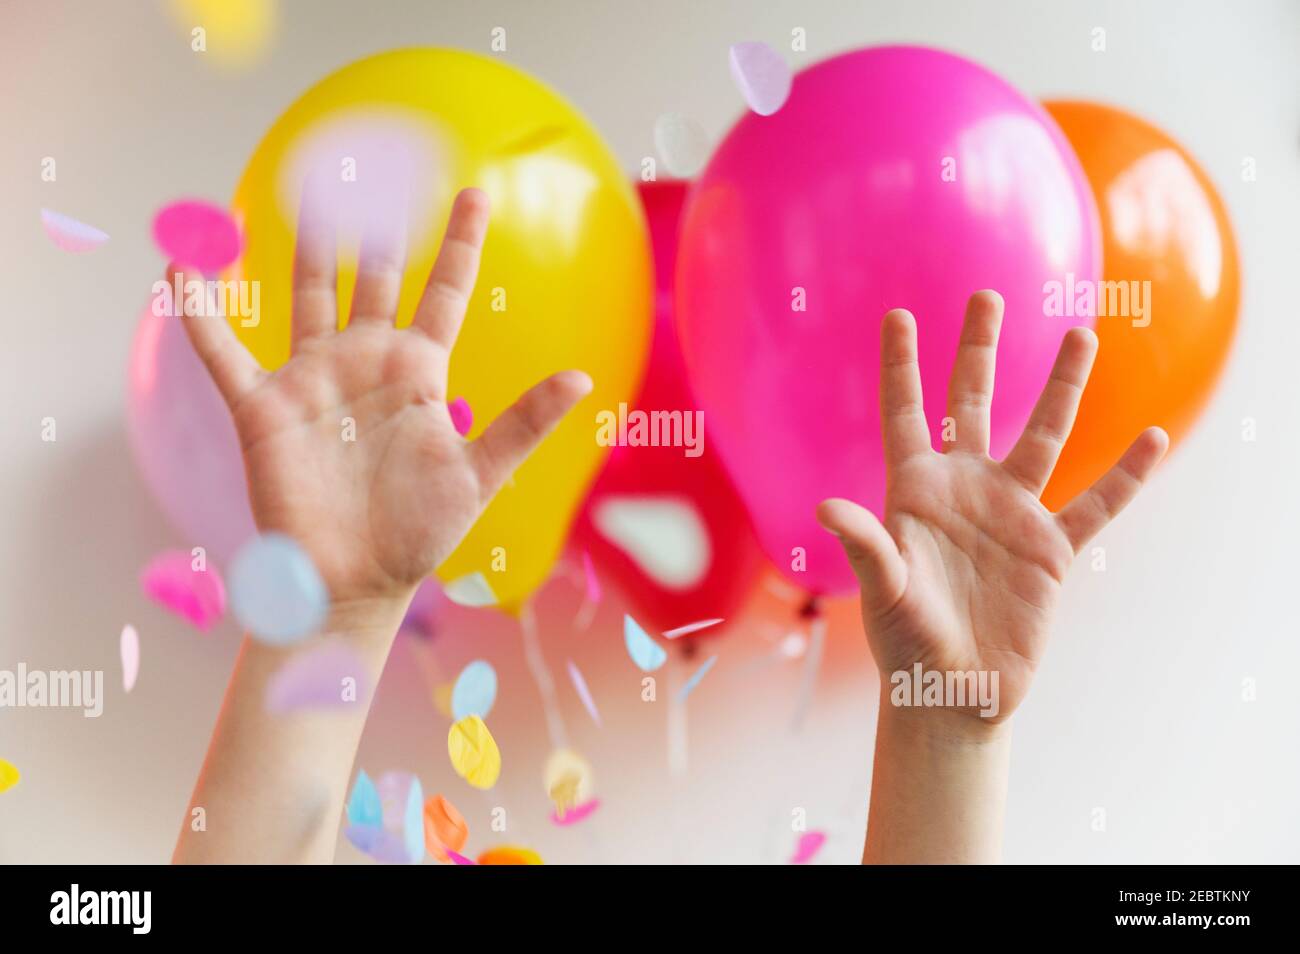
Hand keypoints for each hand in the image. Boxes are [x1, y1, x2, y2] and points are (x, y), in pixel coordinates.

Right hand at [171, 188, 590, 609]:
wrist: (355, 582)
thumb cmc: (420, 533)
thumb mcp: (480, 474)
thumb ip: (523, 422)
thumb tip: (582, 378)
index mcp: (419, 372)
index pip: (443, 292)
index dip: (458, 244)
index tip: (473, 194)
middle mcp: (366, 363)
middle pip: (370, 278)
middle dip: (374, 227)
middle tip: (375, 168)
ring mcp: (314, 380)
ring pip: (306, 295)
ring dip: (304, 247)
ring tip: (303, 189)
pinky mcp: (264, 409)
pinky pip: (224, 353)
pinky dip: (201, 315)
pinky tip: (182, 273)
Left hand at [818, 291, 1166, 726]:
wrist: (954, 695)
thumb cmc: (906, 645)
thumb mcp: (884, 592)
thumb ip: (866, 546)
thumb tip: (827, 507)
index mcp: (916, 492)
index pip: (907, 414)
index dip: (901, 366)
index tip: (898, 315)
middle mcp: (964, 490)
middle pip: (972, 404)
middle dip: (979, 351)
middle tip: (986, 296)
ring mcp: (1011, 514)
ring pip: (1042, 437)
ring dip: (1061, 388)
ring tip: (1080, 334)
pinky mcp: (1050, 550)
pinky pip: (1096, 504)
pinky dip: (1124, 476)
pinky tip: (1151, 438)